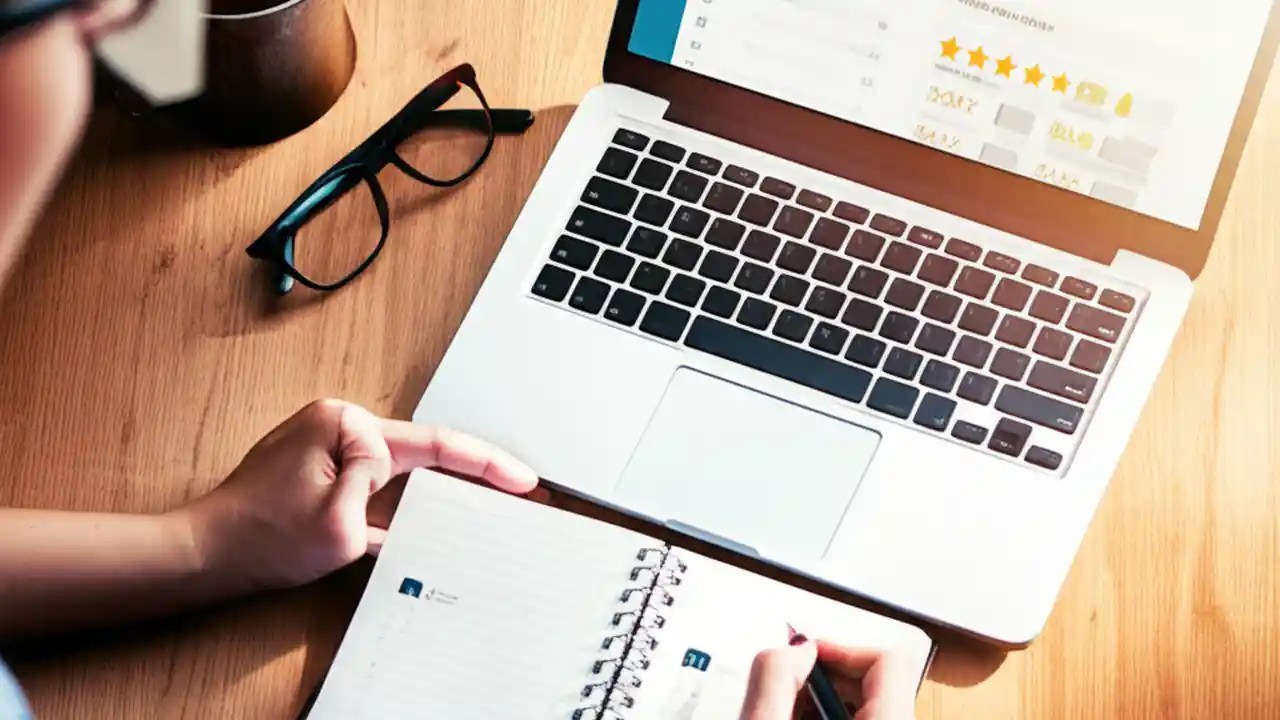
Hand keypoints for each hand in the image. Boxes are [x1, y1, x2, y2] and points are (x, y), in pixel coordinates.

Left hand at [178, 399, 536, 592]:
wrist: (207, 554)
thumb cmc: (259, 538)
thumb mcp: (338, 521)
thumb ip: (378, 482)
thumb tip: (395, 469)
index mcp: (342, 425)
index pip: (430, 442)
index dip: (482, 462)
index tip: (519, 478)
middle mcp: (337, 428)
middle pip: (421, 450)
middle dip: (471, 468)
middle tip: (517, 486)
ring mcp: (329, 451)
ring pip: (404, 470)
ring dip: (441, 487)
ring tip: (486, 500)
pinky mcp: (322, 475)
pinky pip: (379, 486)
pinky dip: (408, 502)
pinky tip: (435, 517)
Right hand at [740, 637, 917, 719]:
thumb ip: (775, 675)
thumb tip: (795, 646)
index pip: (888, 658)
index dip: (840, 646)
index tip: (805, 652)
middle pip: (880, 675)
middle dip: (828, 672)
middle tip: (791, 685)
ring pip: (869, 698)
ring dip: (825, 696)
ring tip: (790, 711)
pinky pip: (863, 716)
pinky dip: (829, 714)